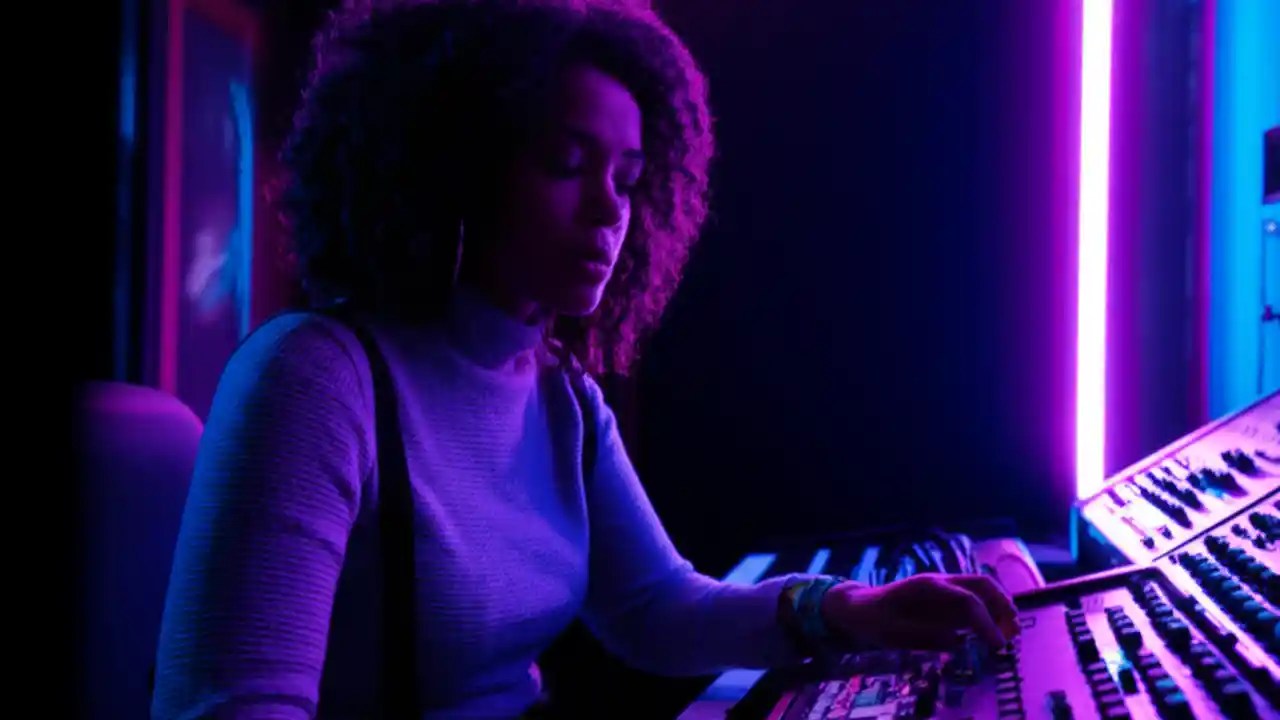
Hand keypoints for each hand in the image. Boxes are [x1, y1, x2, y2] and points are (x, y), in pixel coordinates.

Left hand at [820, 573, 1019, 650]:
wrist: (859, 608)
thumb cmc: (874, 620)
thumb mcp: (894, 633)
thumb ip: (924, 635)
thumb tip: (956, 641)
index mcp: (927, 587)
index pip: (966, 600)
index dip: (985, 622)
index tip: (997, 645)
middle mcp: (940, 583)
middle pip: (981, 584)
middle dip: (1003, 604)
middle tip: (1014, 632)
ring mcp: (943, 588)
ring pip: (981, 589)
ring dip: (1000, 607)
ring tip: (1010, 633)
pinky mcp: (945, 599)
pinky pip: (973, 600)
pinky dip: (989, 613)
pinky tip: (994, 632)